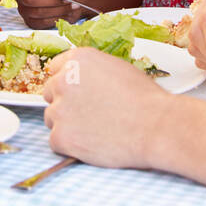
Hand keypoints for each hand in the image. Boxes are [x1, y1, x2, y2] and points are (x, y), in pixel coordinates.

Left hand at [43, 48, 168, 168]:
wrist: (155, 126)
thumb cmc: (144, 99)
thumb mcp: (117, 69)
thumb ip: (92, 71)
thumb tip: (83, 81)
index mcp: (78, 60)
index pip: (55, 68)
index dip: (67, 82)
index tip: (76, 93)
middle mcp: (63, 81)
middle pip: (50, 92)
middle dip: (65, 103)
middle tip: (87, 114)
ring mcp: (59, 110)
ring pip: (51, 118)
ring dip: (66, 124)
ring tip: (93, 129)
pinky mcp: (60, 137)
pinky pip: (55, 141)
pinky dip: (70, 145)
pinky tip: (91, 142)